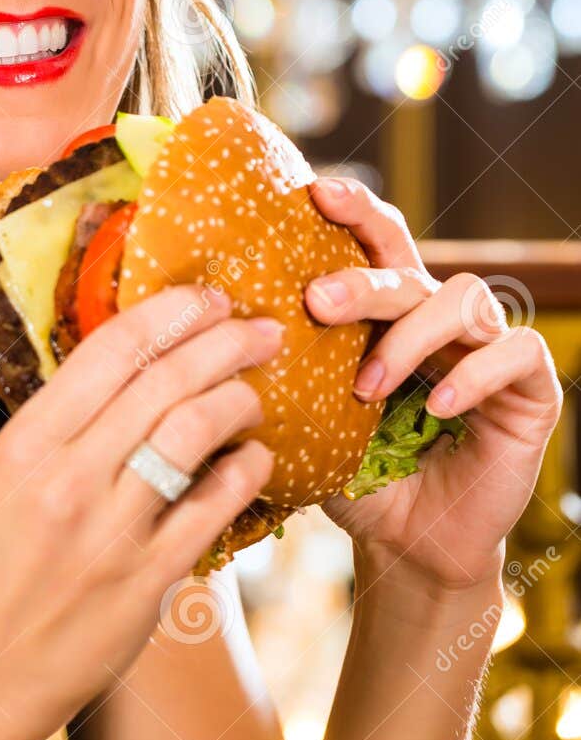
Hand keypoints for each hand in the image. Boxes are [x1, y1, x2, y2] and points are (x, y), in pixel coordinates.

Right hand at [0, 284, 281, 739]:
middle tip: (262, 329)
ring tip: (256, 390)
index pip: (109, 350)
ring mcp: (105, 534)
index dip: (169, 312)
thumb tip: (135, 361)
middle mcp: (63, 480)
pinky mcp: (143, 584)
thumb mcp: (10, 478)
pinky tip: (258, 458)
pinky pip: (211, 509)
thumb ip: (66, 424)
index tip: (207, 298)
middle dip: (224, 342)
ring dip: (236, 399)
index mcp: (25, 443)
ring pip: (192, 434)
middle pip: (162, 382)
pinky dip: (245, 473)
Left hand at [304, 177, 562, 594]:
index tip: (314, 192)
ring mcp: (489, 348)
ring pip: (460, 297)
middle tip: (316, 302)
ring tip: (368, 386)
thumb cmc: (358, 479)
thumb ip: (282, 379)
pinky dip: (472, 373)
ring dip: (408, 335)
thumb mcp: (312, 423)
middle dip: (362, 278)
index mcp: (391, 314)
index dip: (355, 210)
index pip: (380, 242)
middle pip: (409, 264)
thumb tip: (209, 342)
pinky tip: (435, 407)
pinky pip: (514, 351)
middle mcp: (441, 320)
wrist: (409, 547)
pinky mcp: (530, 388)